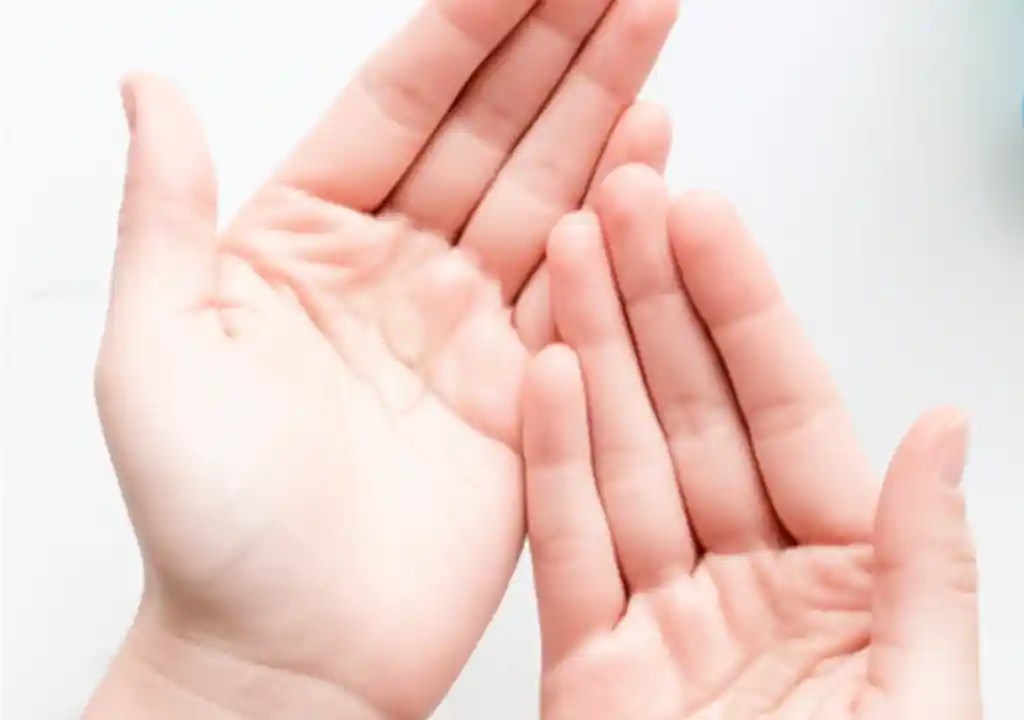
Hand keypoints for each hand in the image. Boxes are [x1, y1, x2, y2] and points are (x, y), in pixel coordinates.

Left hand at [89, 1, 676, 716]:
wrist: (287, 659)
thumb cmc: (208, 530)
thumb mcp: (154, 354)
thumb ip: (165, 213)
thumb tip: (147, 89)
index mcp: (302, 241)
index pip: (401, 104)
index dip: (466, 29)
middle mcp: (396, 270)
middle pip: (494, 129)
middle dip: (561, 46)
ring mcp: (468, 324)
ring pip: (549, 189)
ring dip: (605, 108)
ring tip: (654, 25)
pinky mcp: (526, 385)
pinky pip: (581, 286)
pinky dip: (622, 215)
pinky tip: (655, 151)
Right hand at [523, 166, 982, 718]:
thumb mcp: (923, 694)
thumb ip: (928, 559)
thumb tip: (943, 429)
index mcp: (847, 579)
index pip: (787, 412)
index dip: (745, 311)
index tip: (706, 221)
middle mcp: (751, 583)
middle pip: (694, 417)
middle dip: (654, 305)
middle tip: (622, 204)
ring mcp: (665, 618)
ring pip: (623, 461)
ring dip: (595, 356)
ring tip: (567, 258)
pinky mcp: (590, 668)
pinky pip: (568, 549)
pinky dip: (551, 463)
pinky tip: (545, 379)